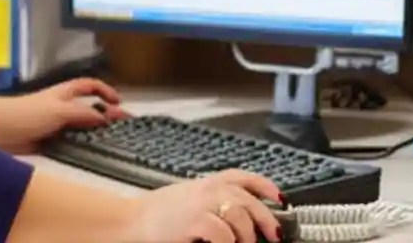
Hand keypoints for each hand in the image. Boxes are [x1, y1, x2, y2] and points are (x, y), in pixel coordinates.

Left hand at [0, 77, 128, 153]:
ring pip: (80, 127)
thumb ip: (82, 113)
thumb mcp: (59, 111)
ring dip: (94, 133)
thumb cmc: (27, 113)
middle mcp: (62, 107)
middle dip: (105, 116)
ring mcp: (55, 125)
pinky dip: (80, 147)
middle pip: (88, 109)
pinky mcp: (49, 142)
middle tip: (122, 127)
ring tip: (111, 143)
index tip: (118, 103)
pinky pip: (69, 143)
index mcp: (65, 93)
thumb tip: (104, 117)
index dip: (105, 91)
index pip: (89, 86)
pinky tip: (89, 154)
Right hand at [129, 170, 282, 242]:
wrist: (131, 222)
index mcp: (208, 182)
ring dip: (247, 236)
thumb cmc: (158, 215)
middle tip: (274, 236)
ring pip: (241, 218)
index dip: (266, 187)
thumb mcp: (190, 198)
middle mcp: (208, 189)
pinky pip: (225, 235)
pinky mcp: (196, 221)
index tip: (281, 200)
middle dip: (266, 219)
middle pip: (249, 201)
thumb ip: (214, 201)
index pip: (244, 177)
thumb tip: (243, 217)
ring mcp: (202, 204)